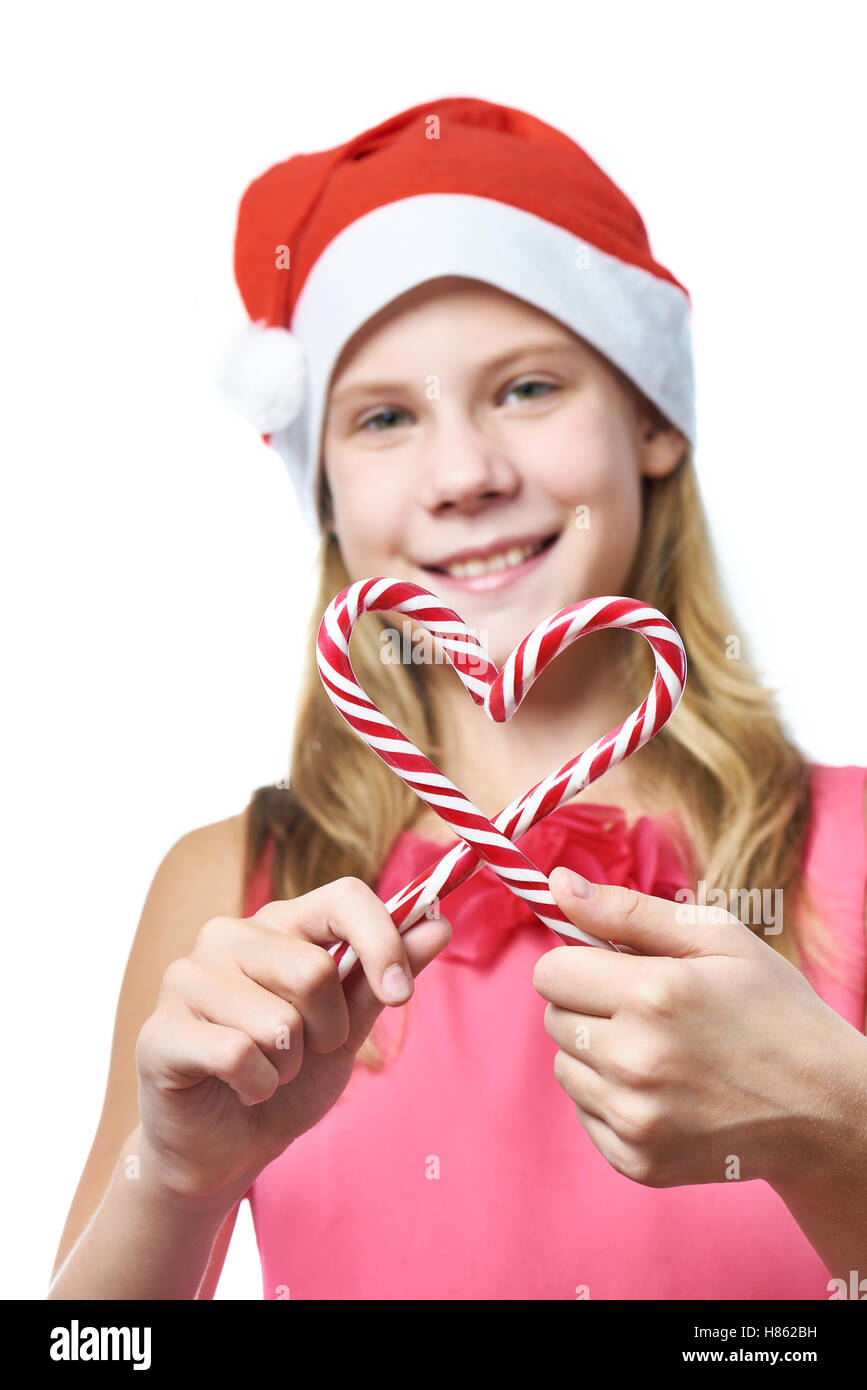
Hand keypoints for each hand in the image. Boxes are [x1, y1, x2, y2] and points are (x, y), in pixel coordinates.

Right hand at [135, 878, 450, 1211]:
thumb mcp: (349, 1027)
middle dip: (328, 1031)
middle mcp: (227, 935)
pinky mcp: (159, 1030)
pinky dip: (257, 1088)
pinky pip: (238, 1056)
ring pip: (277, 1021)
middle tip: (305, 1051)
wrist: (227, 1148)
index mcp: (279, 922)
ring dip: (289, 1067)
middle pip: (313, 969)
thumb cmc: (289, 1076)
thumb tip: (438, 923)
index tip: (402, 995)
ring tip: (267, 1071)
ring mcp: (186, 978)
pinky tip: (238, 1088)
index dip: (381, 941)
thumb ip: (386, 974)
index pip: (342, 896)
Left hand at [532, 867, 858, 1189]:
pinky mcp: (636, 1161)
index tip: (609, 968)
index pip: (550, 972)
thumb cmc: (772, 1008)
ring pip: (564, 1067)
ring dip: (596, 1054)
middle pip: (554, 1018)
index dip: (577, 963)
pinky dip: (612, 1098)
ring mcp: (635, 1118)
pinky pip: (585, 1112)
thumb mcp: (717, 938)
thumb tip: (557, 885)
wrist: (824, 1109)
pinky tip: (663, 1090)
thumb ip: (627, 910)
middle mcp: (635, 1060)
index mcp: (653, 994)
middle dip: (588, 1005)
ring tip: (659, 1051)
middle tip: (646, 1010)